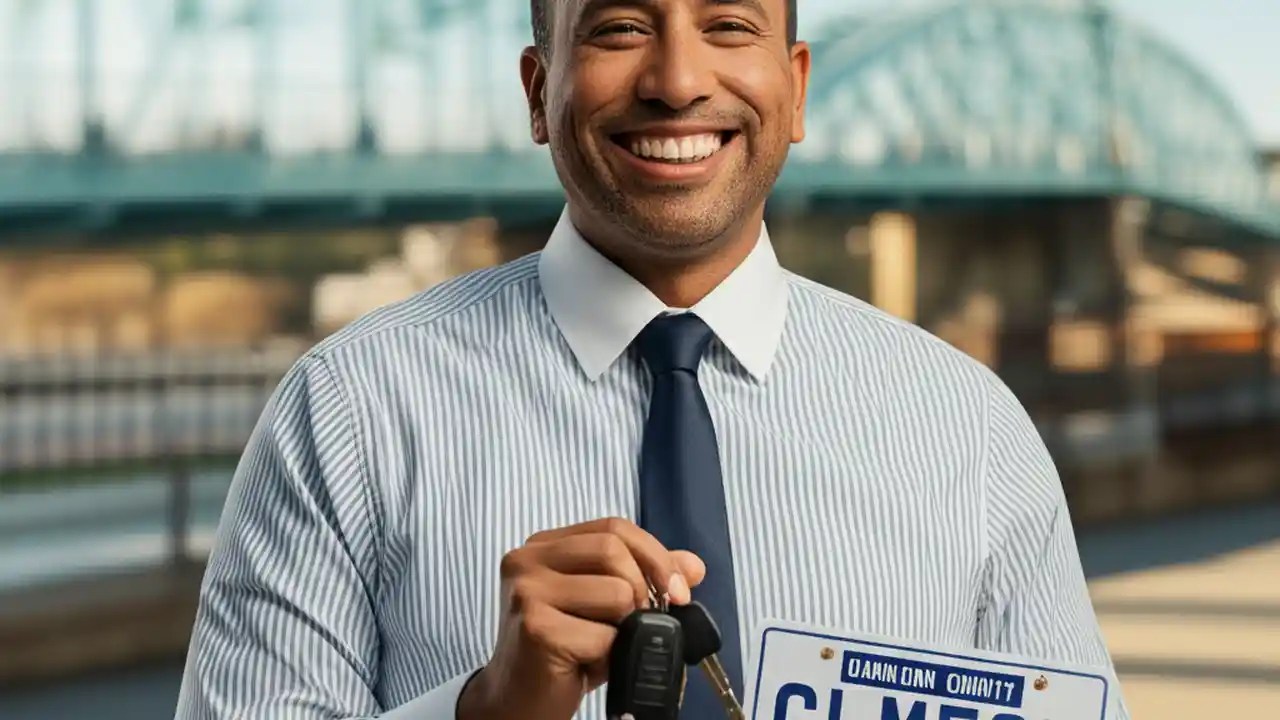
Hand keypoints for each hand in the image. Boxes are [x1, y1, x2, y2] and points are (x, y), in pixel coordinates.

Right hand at [457, 517, 705, 719]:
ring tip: (602, 644)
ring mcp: (527, 592)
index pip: (613, 527)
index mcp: (543, 546)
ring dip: (625, 627)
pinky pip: (604, 635)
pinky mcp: (536, 628)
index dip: (655, 554)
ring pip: (616, 591)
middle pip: (614, 549)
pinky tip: (585, 663)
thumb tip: (693, 566)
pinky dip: (609, 655)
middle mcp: (527, 561)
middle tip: (642, 621)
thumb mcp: (605, 607)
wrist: (517, 701)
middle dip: (645, 588)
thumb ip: (645, 578)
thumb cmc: (562, 652)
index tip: (678, 589)